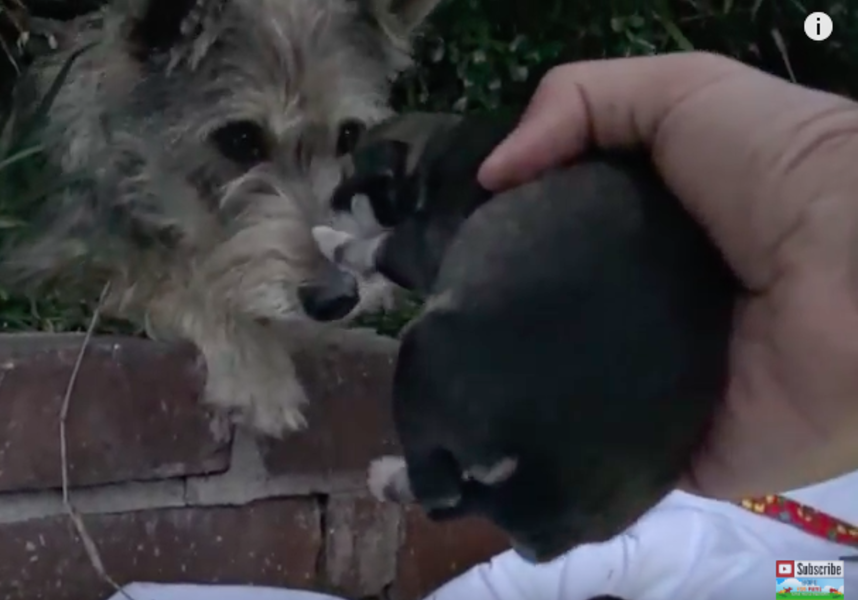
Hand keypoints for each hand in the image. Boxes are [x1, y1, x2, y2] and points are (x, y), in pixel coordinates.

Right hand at [476, 51, 857, 499]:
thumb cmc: (779, 171)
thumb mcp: (683, 94)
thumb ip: (579, 103)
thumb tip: (487, 175)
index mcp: (650, 233)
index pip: (550, 238)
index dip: (497, 232)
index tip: (442, 238)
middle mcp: (645, 308)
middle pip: (543, 310)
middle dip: (487, 307)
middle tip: (435, 306)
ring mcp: (653, 385)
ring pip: (554, 385)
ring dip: (502, 378)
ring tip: (444, 365)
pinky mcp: (664, 450)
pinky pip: (588, 453)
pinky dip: (542, 444)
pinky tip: (485, 426)